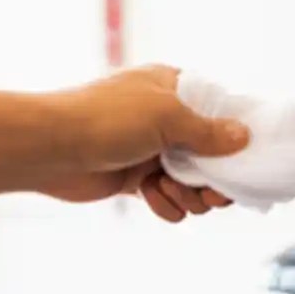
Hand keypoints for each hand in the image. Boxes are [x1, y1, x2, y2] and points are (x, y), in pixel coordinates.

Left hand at [41, 65, 249, 221]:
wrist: (49, 148)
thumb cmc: (106, 120)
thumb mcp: (167, 117)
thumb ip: (209, 131)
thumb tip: (244, 137)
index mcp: (174, 89)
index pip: (220, 112)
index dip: (236, 139)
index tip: (245, 162)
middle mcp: (166, 118)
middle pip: (212, 155)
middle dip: (213, 179)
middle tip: (213, 195)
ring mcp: (151, 149)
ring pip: (192, 181)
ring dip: (188, 194)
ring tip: (172, 192)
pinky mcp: (137, 178)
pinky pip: (168, 197)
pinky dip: (166, 203)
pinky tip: (153, 197)